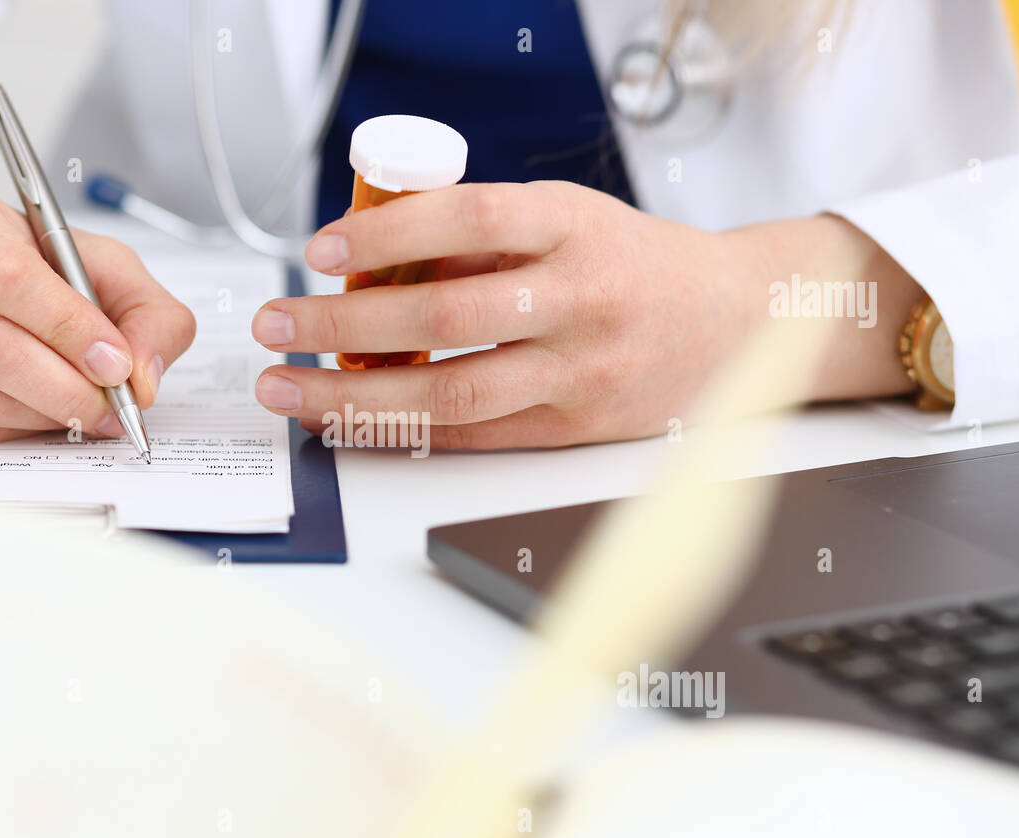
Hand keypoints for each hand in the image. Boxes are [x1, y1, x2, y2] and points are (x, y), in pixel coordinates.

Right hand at [0, 162, 193, 443]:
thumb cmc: (13, 252)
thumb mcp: (91, 256)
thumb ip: (143, 307)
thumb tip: (142, 375)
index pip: (1, 272)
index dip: (66, 327)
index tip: (115, 364)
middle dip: (61, 386)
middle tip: (111, 406)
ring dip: (38, 414)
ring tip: (85, 413)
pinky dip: (5, 428)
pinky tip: (37, 414)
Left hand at [250, 180, 917, 448]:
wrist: (742, 323)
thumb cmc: (639, 264)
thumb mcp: (573, 221)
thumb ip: (487, 240)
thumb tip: (375, 264)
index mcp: (576, 226)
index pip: (469, 222)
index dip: (387, 235)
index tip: (320, 249)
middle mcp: (582, 298)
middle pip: (446, 316)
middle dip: (343, 323)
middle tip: (276, 323)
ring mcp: (582, 370)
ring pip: (453, 391)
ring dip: (356, 395)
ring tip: (290, 389)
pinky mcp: (576, 427)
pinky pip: (475, 434)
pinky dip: (404, 432)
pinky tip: (348, 425)